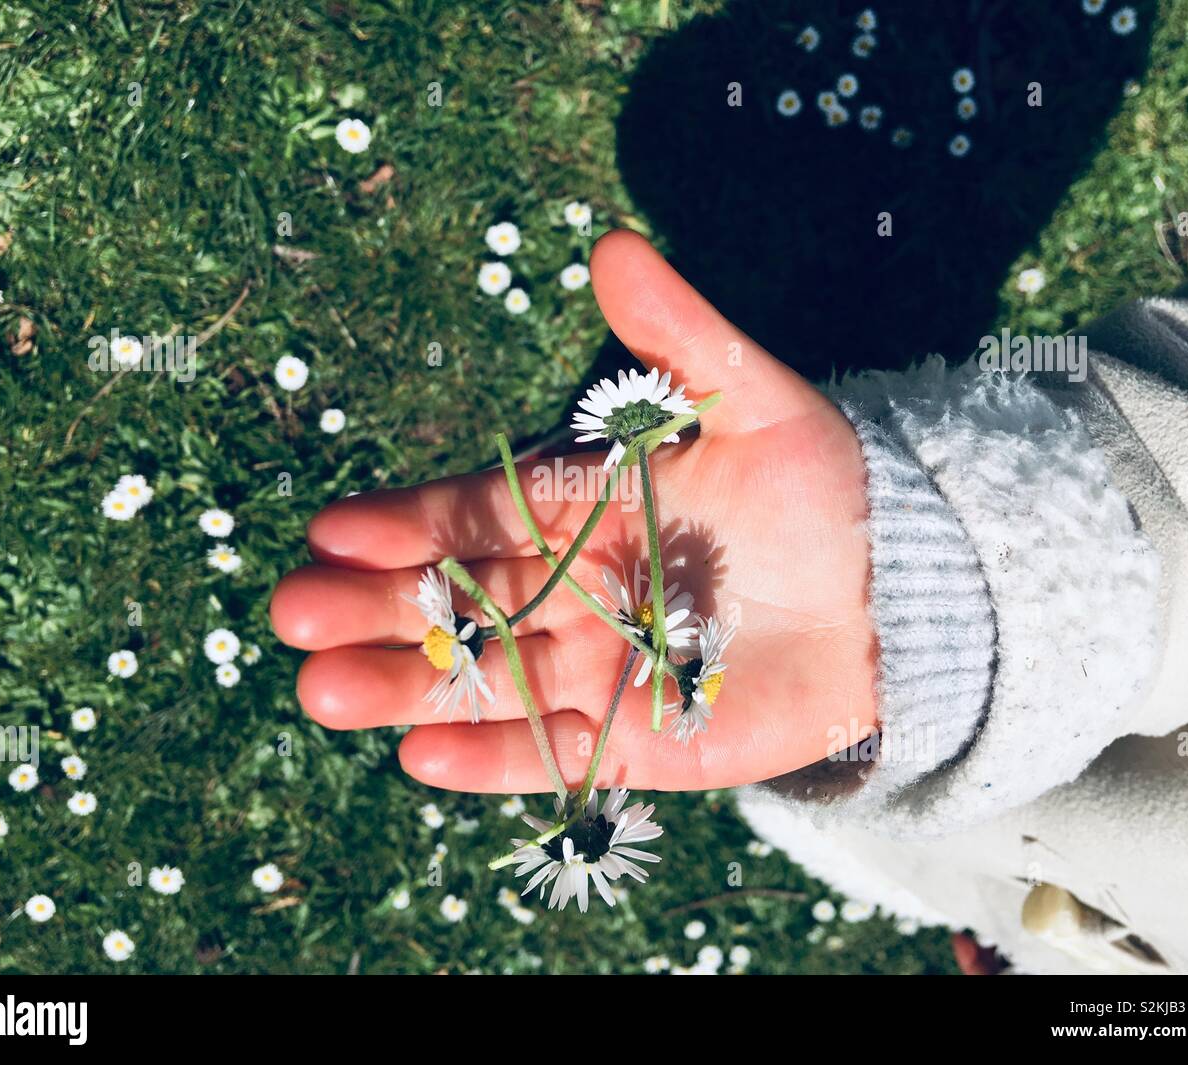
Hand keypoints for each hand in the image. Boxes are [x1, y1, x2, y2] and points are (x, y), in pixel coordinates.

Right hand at [270, 230, 876, 792]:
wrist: (895, 589)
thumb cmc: (818, 486)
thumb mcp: (750, 397)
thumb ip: (678, 335)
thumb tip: (614, 245)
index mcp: (585, 507)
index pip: (477, 514)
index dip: (408, 522)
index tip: (333, 527)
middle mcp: (575, 590)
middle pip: (458, 601)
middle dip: (376, 608)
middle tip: (292, 613)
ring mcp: (602, 668)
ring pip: (488, 678)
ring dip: (407, 687)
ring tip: (321, 693)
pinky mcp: (641, 738)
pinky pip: (558, 749)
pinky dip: (494, 756)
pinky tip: (420, 757)